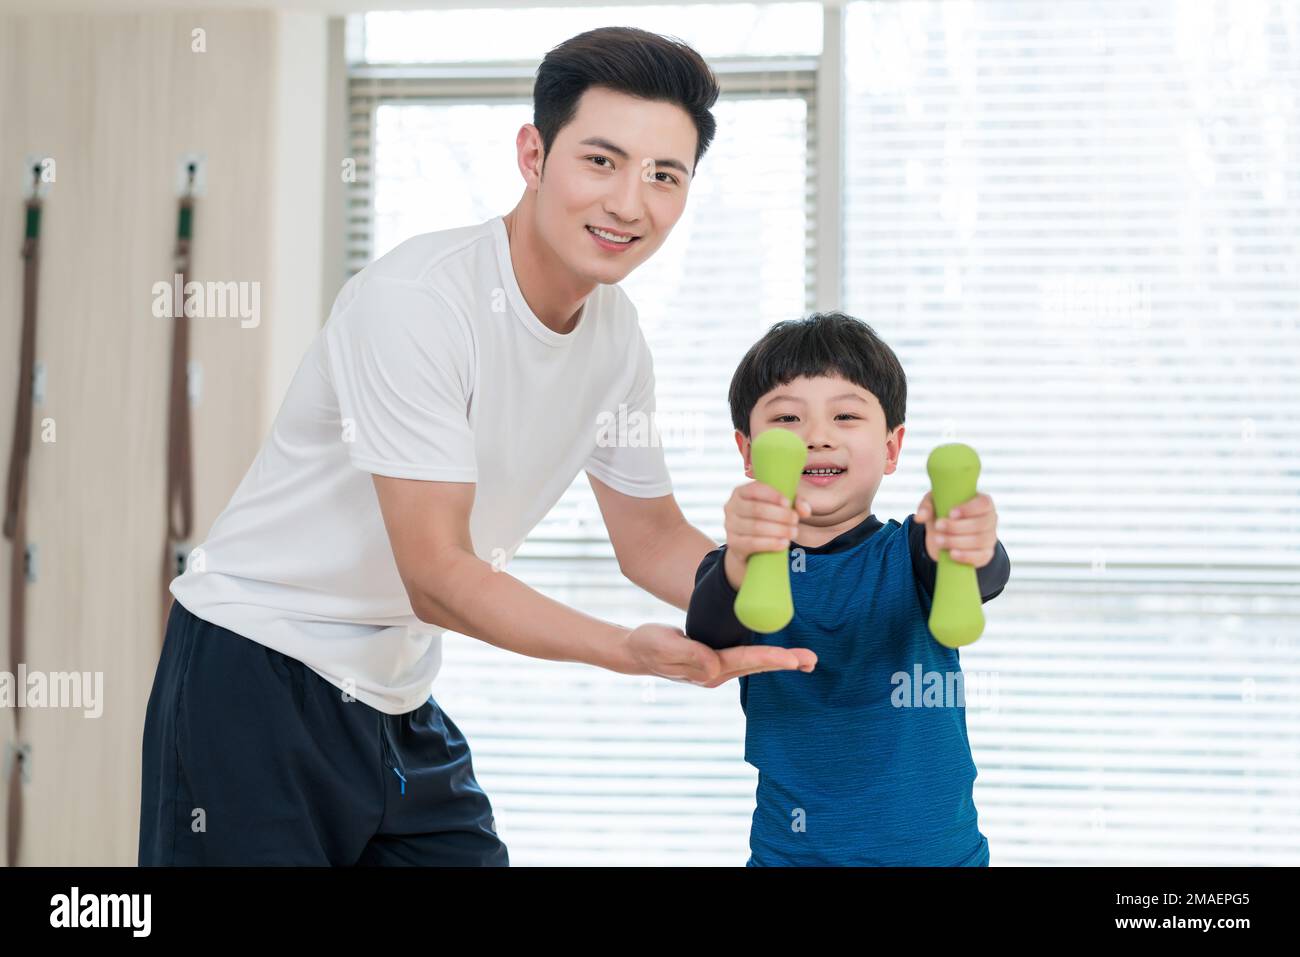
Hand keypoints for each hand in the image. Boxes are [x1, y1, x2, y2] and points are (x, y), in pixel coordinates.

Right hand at [625, 622, 816, 687]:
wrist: (636, 651)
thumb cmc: (648, 644)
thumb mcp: (663, 645)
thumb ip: (688, 654)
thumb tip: (714, 666)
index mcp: (706, 670)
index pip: (743, 661)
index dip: (768, 657)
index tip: (792, 659)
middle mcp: (716, 673)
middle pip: (756, 666)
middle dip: (785, 662)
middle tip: (812, 659)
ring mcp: (717, 670)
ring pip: (755, 665)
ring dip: (781, 661)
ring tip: (807, 659)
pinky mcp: (716, 662)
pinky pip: (747, 660)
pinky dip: (767, 657)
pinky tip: (782, 656)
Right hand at [720, 480, 812, 589]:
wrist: (750, 546)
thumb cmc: (767, 518)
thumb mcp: (780, 506)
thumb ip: (795, 503)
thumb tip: (805, 510)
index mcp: (741, 492)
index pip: (755, 489)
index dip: (772, 495)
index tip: (788, 503)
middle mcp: (731, 507)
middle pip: (756, 510)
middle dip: (780, 515)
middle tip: (795, 520)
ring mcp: (730, 526)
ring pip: (755, 527)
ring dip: (778, 530)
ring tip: (793, 532)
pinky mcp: (733, 544)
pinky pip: (752, 543)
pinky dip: (770, 543)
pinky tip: (784, 543)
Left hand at [915, 490, 997, 566]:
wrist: (945, 535)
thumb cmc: (943, 513)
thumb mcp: (934, 504)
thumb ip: (926, 506)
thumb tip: (919, 518)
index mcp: (982, 502)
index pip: (984, 503)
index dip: (969, 509)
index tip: (951, 513)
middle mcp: (990, 519)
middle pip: (981, 523)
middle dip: (957, 527)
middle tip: (938, 526)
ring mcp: (989, 538)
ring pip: (979, 541)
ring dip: (957, 541)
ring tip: (938, 540)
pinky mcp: (985, 554)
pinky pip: (980, 557)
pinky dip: (965, 556)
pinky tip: (951, 554)